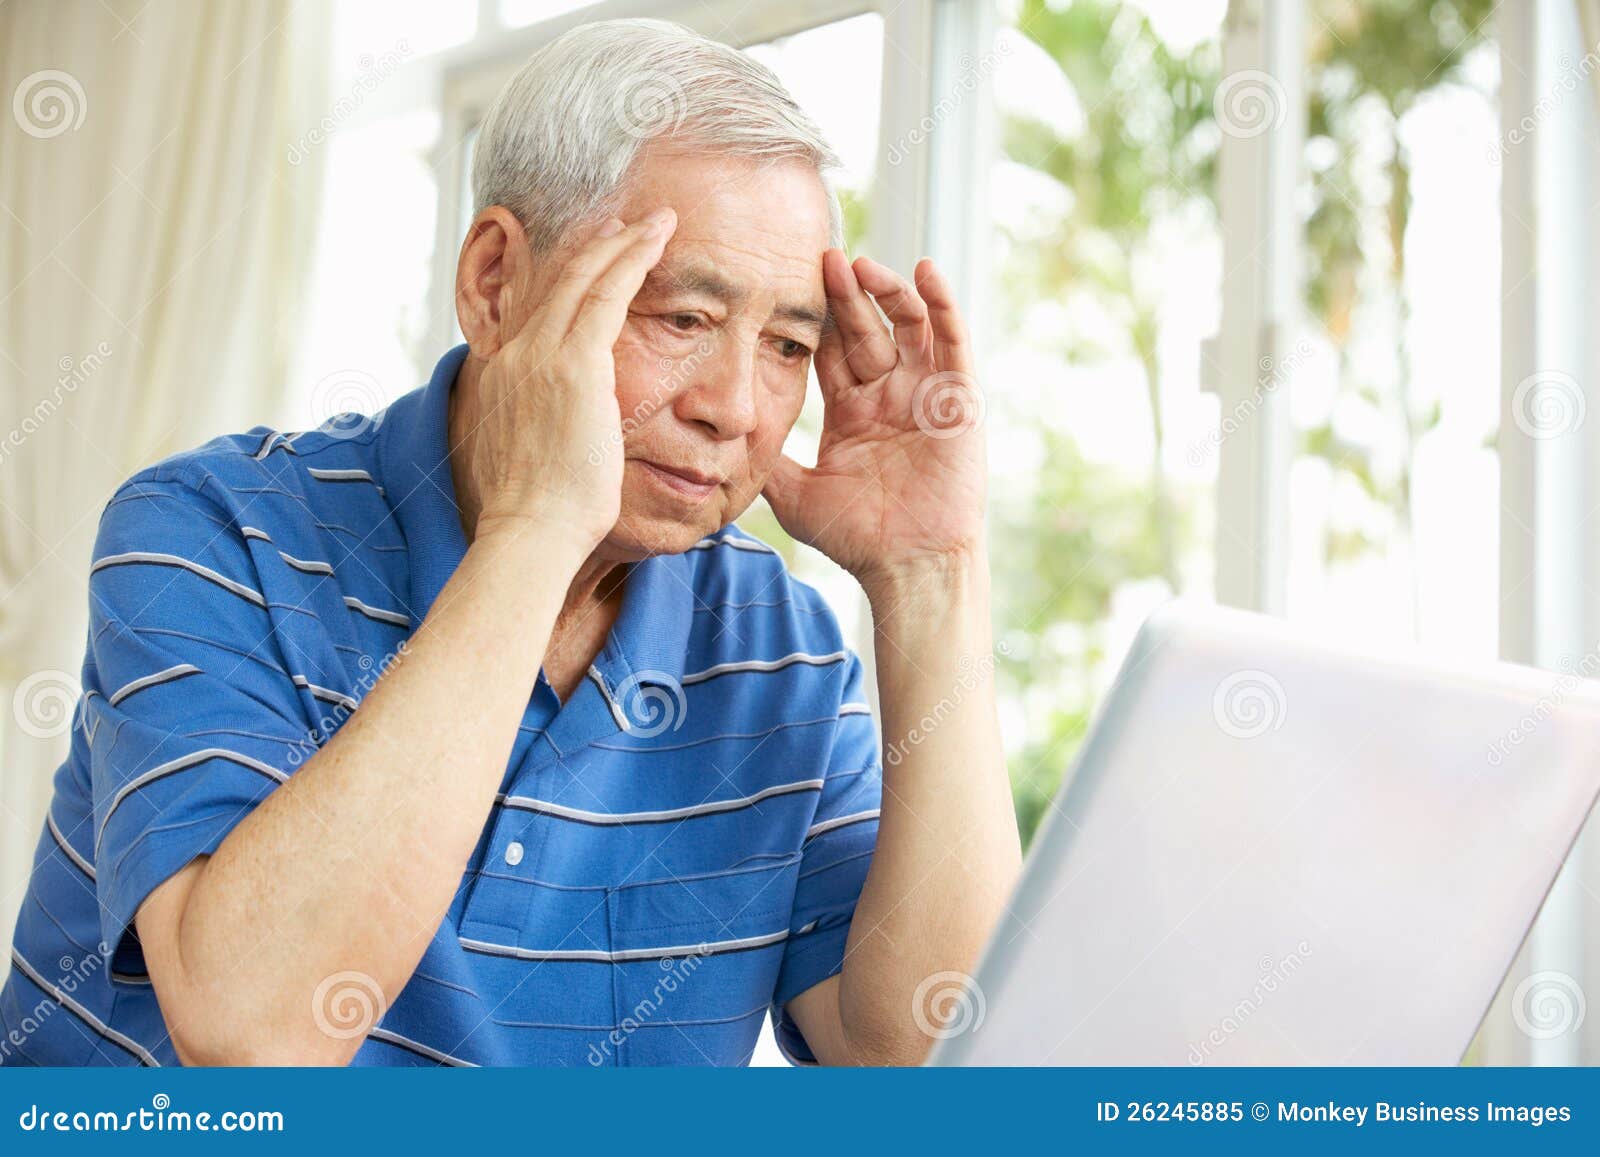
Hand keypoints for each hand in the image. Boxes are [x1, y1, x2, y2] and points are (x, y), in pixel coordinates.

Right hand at [468, 208, 676, 553]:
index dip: (572, 276)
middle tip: (627, 220)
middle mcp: (519, 355)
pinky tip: (657, 238)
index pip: (542, 308)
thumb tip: (558, 434)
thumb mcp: (533, 457)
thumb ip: (546, 428)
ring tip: (653, 220)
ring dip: (622, 242)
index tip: (597, 256)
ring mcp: (543, 356)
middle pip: (559, 281)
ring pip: (585, 277)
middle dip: (597, 246)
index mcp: (508, 375)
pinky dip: (632, 259)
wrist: (531, 531)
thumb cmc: (541, 514)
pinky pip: (608, 294)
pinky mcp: (575, 365)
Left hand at [762, 251, 986, 591]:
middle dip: (846, 293)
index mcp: (853, 409)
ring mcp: (925, 392)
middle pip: (866, 328)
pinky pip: (953, 342)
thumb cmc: (858, 538)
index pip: (831, 348)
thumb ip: (763, 462)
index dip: (815, 315)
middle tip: (824, 256)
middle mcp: (889, 393)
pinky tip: (925, 270)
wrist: (909, 567)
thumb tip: (711, 443)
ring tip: (861, 264)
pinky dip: (943, 304)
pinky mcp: (959, 399)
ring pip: (908, 324)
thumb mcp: (794, 494)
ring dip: (888, 291)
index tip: (788, 279)